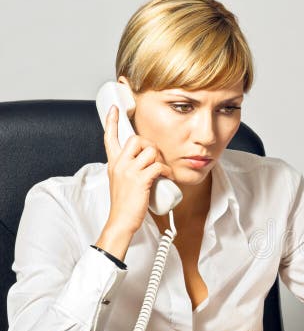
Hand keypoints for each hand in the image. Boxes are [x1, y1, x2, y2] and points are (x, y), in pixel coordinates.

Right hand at [95, 105, 174, 258]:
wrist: (121, 221)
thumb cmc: (125, 204)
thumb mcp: (122, 182)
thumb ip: (129, 169)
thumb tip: (145, 162)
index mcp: (113, 163)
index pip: (109, 137)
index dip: (111, 121)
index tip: (114, 108)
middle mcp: (118, 164)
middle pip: (136, 139)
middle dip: (151, 145)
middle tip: (156, 160)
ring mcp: (128, 172)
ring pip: (150, 151)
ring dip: (161, 160)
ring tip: (162, 171)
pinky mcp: (139, 180)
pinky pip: (158, 166)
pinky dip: (166, 171)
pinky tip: (167, 178)